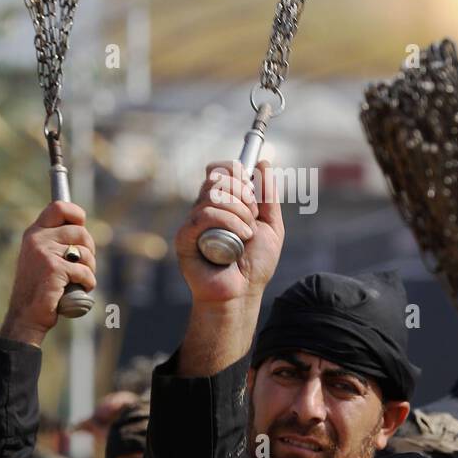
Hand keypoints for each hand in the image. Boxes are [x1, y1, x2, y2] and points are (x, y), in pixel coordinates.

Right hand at [0, 202, 96, 346]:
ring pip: (85, 253)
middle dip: (90, 249)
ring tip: (79, 280)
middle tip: (84, 264)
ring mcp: (45, 253)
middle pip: (81, 231)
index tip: (82, 224)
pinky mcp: (54, 269)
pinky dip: (88, 282)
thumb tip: (81, 226)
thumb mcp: (41, 257)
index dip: (76, 213)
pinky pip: (84, 271)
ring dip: (90, 269)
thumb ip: (55, 240)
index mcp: (34, 233)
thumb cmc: (39, 287)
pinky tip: (81, 289)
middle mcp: (38, 239)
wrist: (26, 314)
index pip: (58, 207)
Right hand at [174, 159, 283, 310]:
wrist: (243, 293)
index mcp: (223, 204)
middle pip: (216, 177)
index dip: (234, 170)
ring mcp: (194, 222)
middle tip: (253, 215)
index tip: (250, 184)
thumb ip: (268, 195)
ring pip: (213, 194)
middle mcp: (206, 209)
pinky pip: (203, 214)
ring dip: (239, 211)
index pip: (219, 170)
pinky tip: (239, 239)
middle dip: (243, 192)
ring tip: (247, 234)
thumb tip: (262, 163)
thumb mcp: (271, 225)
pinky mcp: (185, 237)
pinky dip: (227, 222)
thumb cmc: (255, 264)